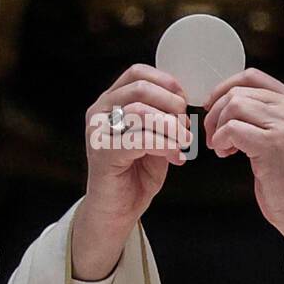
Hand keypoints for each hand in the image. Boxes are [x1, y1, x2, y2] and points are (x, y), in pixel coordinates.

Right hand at [73, 64, 191, 279]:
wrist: (116, 210)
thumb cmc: (135, 172)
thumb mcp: (154, 137)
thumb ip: (162, 117)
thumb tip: (184, 102)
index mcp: (110, 101)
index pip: (137, 73)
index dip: (166, 83)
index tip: (184, 101)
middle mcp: (99, 112)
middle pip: (141, 89)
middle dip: (172, 106)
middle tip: (186, 127)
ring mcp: (98, 132)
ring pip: (141, 113)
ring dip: (171, 127)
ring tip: (183, 143)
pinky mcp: (103, 153)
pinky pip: (139, 139)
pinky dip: (165, 146)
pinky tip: (176, 157)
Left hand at [203, 68, 283, 268]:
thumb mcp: (282, 133)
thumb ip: (263, 113)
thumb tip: (224, 99)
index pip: (251, 76)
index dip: (224, 88)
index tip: (212, 106)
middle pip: (237, 92)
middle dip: (215, 113)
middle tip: (213, 136)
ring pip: (233, 106)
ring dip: (217, 128)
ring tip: (222, 147)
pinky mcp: (273, 144)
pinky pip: (232, 129)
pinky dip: (220, 141)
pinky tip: (225, 154)